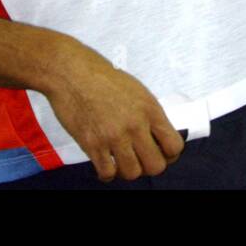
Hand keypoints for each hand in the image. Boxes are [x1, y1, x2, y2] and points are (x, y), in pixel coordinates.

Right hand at [45, 40, 184, 182]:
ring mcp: (114, 136)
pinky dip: (107, 173)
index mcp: (149, 108)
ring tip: (120, 160)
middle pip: (156, 166)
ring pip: (132, 174)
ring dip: (128, 170)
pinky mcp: (92, 144)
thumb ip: (148, 115)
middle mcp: (135, 124)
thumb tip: (157, 138)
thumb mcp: (136, 90)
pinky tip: (105, 162)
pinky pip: (107, 173)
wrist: (71, 71)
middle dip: (150, 166)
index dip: (169, 155)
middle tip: (140, 159)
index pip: (174, 146)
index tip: (161, 153)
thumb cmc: (102, 76)